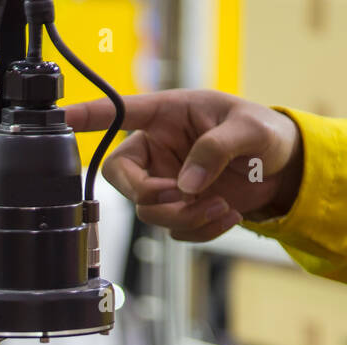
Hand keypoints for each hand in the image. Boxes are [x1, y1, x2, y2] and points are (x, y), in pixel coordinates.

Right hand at [65, 89, 303, 240]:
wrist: (285, 170)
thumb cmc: (266, 134)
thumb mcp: (249, 129)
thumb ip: (215, 150)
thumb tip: (185, 186)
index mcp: (168, 115)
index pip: (121, 112)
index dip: (89, 116)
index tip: (61, 119)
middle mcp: (158, 149)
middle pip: (123, 178)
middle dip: (150, 196)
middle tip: (183, 198)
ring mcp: (166, 182)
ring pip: (150, 211)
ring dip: (184, 217)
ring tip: (222, 207)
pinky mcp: (179, 208)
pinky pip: (174, 229)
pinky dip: (200, 230)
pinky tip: (227, 215)